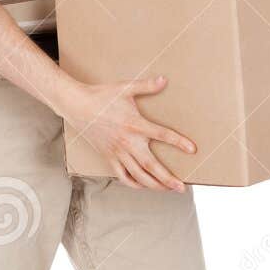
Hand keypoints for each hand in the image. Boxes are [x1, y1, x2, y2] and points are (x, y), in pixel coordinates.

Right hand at [61, 75, 195, 191]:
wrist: (77, 106)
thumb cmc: (102, 96)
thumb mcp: (125, 88)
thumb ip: (146, 86)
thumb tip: (165, 80)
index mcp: (134, 124)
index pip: (161, 134)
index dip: (178, 142)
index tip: (192, 149)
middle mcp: (127, 141)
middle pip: (151, 165)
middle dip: (167, 178)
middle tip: (181, 187)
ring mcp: (117, 152)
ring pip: (138, 174)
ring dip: (154, 185)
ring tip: (167, 190)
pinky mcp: (108, 157)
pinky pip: (122, 175)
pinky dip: (133, 183)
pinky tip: (143, 186)